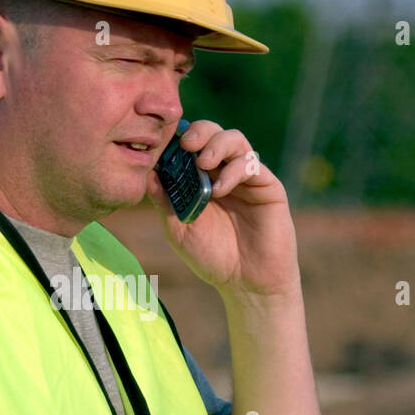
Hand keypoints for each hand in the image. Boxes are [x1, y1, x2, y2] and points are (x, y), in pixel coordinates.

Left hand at [145, 120, 300, 299]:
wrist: (246, 283)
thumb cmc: (212, 257)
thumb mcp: (179, 231)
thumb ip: (165, 203)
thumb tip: (148, 174)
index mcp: (199, 179)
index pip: (189, 145)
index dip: (177, 138)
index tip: (164, 142)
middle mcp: (223, 172)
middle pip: (212, 133)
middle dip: (199, 132)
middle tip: (186, 143)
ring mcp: (245, 177)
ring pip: (234, 140)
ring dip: (217, 144)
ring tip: (203, 161)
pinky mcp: (267, 186)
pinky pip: (251, 164)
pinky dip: (233, 170)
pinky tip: (220, 189)